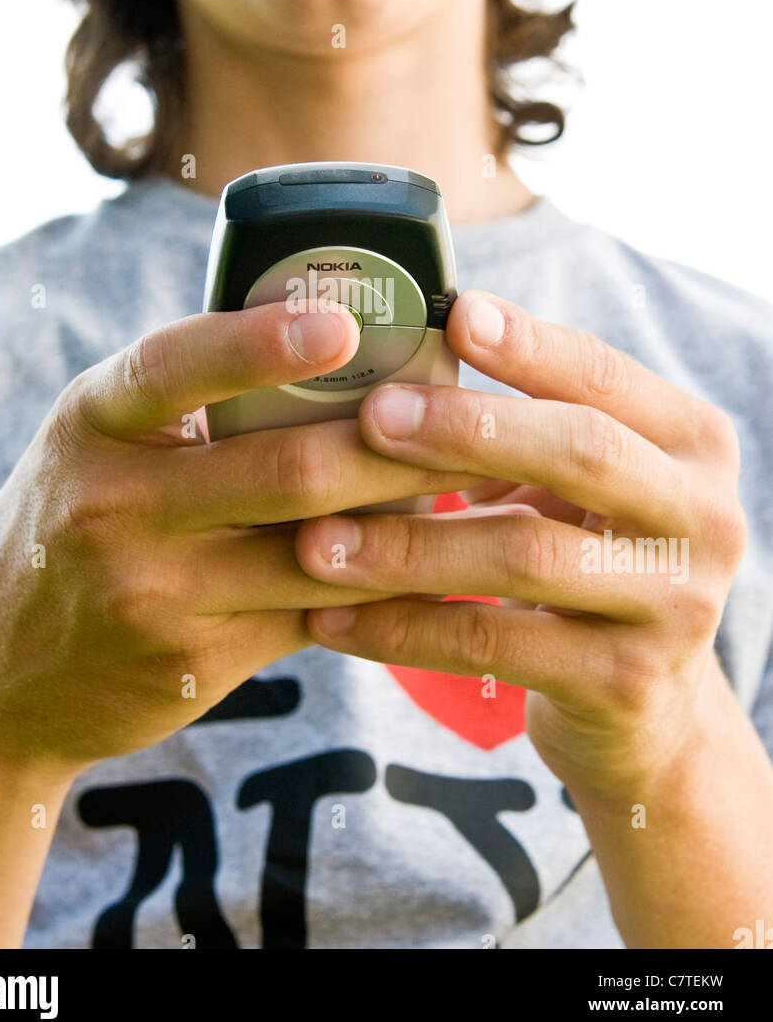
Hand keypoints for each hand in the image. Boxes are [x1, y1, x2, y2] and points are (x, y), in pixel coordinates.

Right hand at [0, 298, 486, 774]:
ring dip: (404, 515)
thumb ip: (186, 396)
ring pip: (316, 549)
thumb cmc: (76, 517)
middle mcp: (114, 504)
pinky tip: (425, 554)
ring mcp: (154, 592)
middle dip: (390, 443)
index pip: (175, 366)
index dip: (261, 343)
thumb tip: (333, 335)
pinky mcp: (195, 659)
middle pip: (282, 469)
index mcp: (92, 422)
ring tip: (466, 476)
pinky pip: (314, 613)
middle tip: (463, 412)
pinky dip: (379, 581)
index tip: (341, 322)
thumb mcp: (100, 440)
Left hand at [296, 290, 748, 798]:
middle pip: (583, 452)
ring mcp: (675, 607)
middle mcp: (704, 519)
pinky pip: (494, 645)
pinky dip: (403, 629)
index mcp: (693, 444)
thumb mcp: (585, 484)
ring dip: (410, 546)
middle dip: (469, 428)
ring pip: (526, 557)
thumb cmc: (587, 560)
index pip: (608, 378)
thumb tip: (394, 355)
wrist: (647, 708)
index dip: (531, 346)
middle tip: (372, 416)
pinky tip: (333, 619)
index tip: (453, 313)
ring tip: (318, 539)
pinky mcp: (626, 684)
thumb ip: (523, 422)